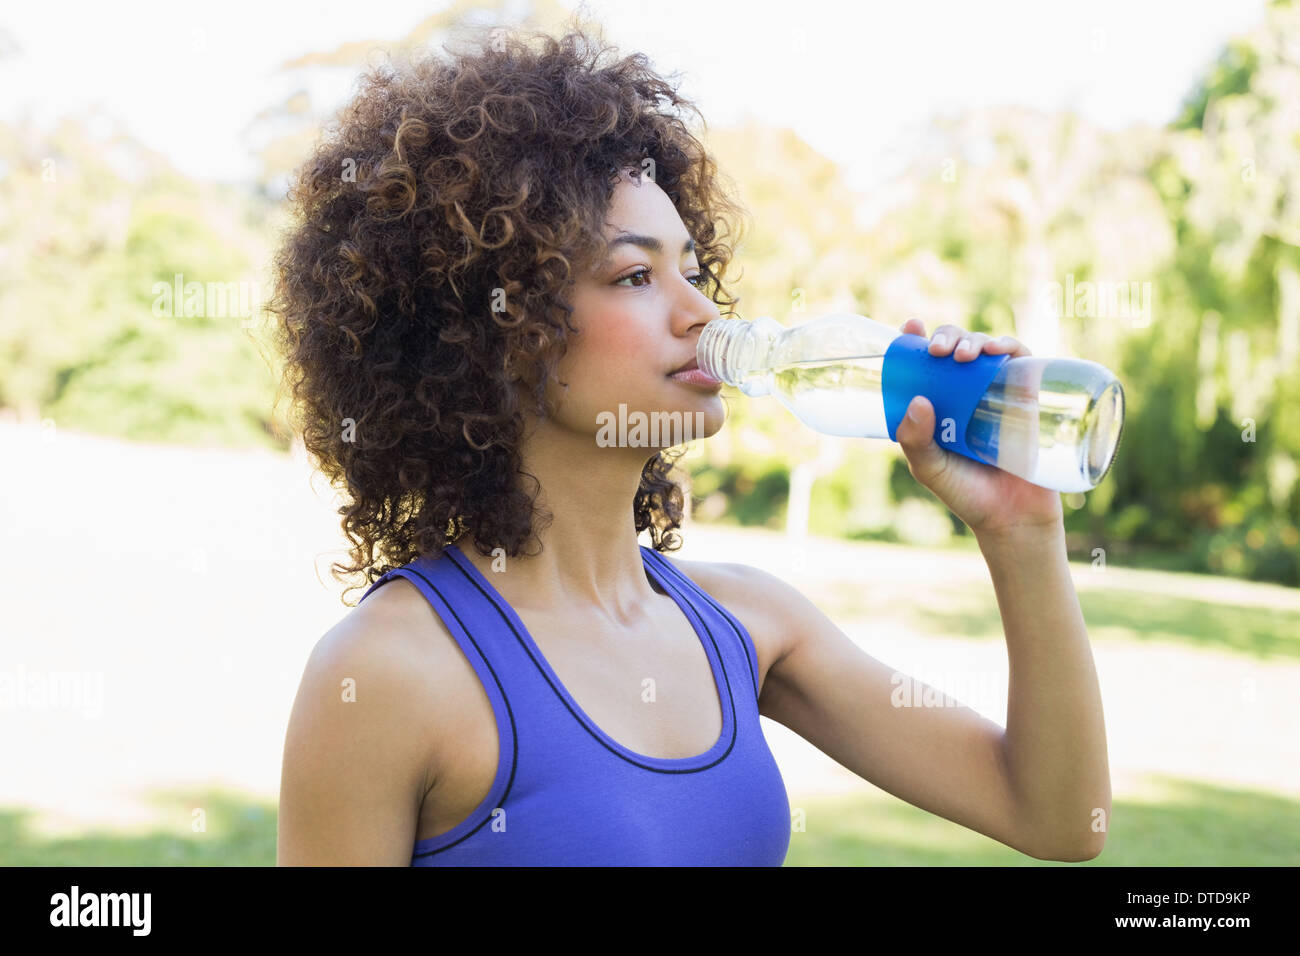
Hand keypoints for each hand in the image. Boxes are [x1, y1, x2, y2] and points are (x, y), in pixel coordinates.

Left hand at [893, 318, 1063, 537]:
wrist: (1012, 518)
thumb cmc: (966, 493)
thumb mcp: (929, 468)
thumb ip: (915, 440)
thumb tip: (917, 400)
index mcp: (938, 405)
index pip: (925, 364)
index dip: (916, 339)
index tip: (909, 326)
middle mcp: (966, 393)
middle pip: (955, 348)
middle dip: (946, 336)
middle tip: (937, 350)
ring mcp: (997, 393)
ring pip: (984, 349)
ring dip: (972, 339)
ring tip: (962, 356)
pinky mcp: (1027, 397)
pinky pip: (1020, 360)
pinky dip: (1008, 346)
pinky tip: (996, 351)